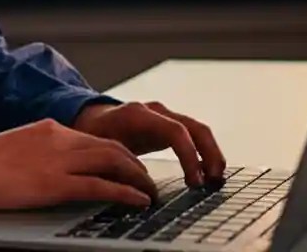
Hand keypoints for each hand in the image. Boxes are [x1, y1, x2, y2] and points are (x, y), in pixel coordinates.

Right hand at [0, 118, 158, 210]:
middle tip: (147, 180)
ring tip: (150, 192)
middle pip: (112, 146)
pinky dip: (126, 193)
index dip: (118, 153)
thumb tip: (55, 168)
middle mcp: (60, 139)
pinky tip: (139, 200)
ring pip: (114, 161)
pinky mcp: (56, 184)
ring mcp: (59, 161)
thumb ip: (41, 153)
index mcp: (50, 129)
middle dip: (135, 164)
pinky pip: (102, 186)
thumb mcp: (17, 149)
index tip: (130, 165)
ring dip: (138, 178)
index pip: (94, 138)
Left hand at [72, 101, 224, 186]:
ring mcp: (164, 116)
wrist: (90, 119)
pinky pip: (192, 135)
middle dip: (209, 154)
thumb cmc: (93, 136)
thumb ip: (116, 169)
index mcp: (137, 116)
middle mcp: (155, 111)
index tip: (194, 182)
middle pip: (194, 128)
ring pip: (198, 130)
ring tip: (215, 179)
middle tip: (214, 181)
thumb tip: (135, 194)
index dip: (189, 156)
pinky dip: (203, 152)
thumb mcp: (100, 152)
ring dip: (211, 154)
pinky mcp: (168, 124)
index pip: (175, 131)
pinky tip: (206, 172)